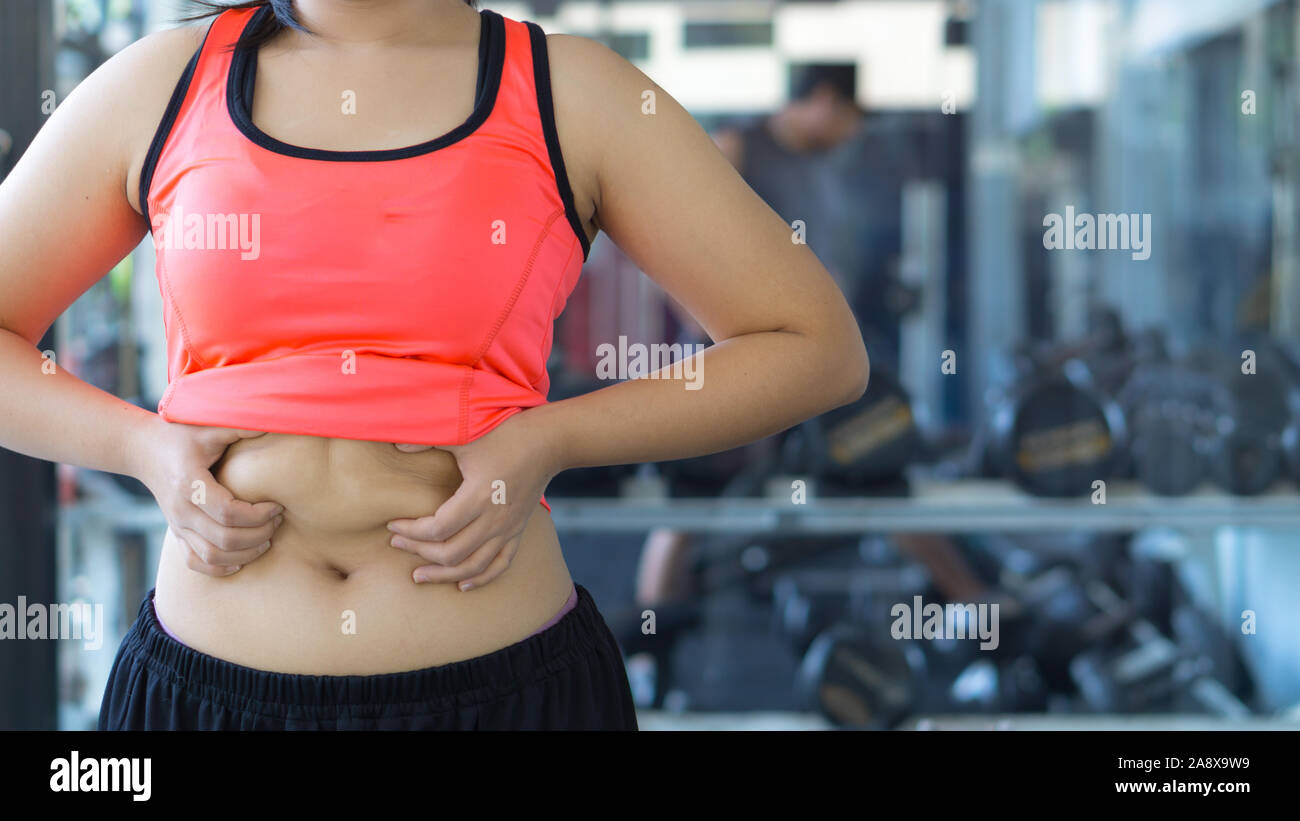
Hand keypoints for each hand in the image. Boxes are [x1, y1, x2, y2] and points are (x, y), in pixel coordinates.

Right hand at [135, 417, 283, 576]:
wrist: (143, 450)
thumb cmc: (181, 435)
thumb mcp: (208, 426)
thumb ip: (240, 427)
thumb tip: (277, 422)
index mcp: (190, 484)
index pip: (228, 513)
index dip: (259, 514)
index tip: (277, 504)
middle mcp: (180, 510)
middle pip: (224, 539)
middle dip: (259, 534)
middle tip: (278, 520)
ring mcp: (176, 525)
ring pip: (211, 557)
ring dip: (245, 554)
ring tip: (267, 539)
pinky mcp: (176, 533)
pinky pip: (195, 563)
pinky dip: (219, 568)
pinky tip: (241, 560)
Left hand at [386, 412, 560, 589]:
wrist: (548, 442)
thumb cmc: (505, 434)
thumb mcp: (465, 433)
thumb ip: (429, 440)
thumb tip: (396, 444)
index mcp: (477, 497)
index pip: (437, 528)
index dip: (411, 531)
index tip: (393, 525)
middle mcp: (493, 519)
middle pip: (450, 552)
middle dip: (419, 552)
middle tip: (397, 545)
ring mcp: (508, 528)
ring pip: (473, 566)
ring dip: (444, 575)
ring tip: (419, 576)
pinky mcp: (518, 530)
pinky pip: (500, 564)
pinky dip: (481, 578)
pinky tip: (463, 585)